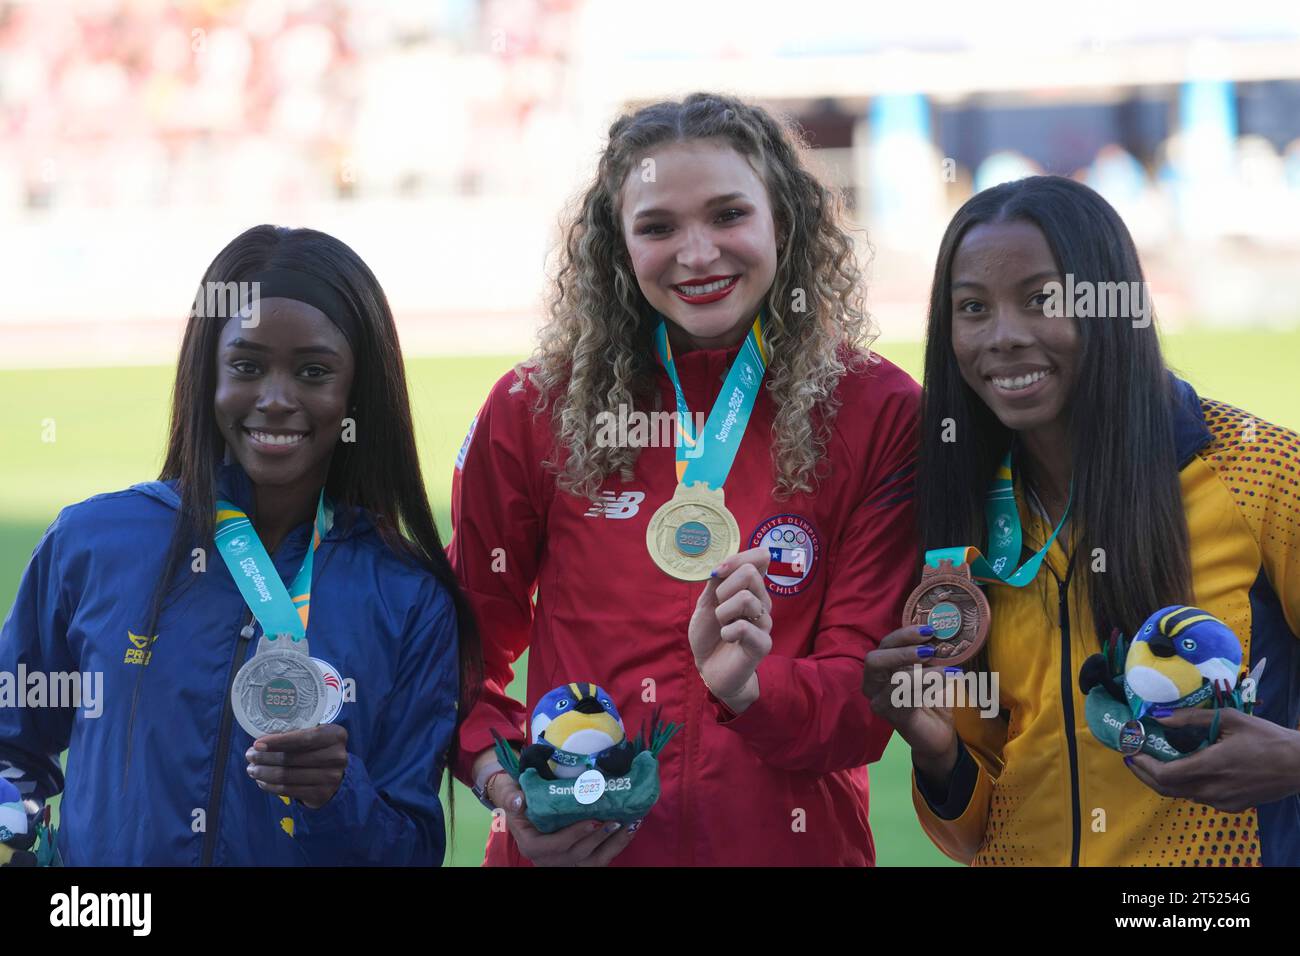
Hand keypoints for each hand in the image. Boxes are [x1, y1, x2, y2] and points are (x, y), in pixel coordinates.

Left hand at [246, 724, 348, 808]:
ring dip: (264, 772)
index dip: (278, 741)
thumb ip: (295, 734)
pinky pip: (288, 790)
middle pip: (291, 758)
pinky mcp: (320, 794)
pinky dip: (270, 786)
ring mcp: (331, 777)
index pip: (303, 739)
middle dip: (265, 757)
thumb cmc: (318, 749)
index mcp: (335, 735)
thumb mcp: (315, 735)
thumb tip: (261, 742)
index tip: (257, 743)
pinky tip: (262, 781)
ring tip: (252, 769)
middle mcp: (337, 756)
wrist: (336, 775)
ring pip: (286, 775)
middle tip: (250, 755)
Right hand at [490, 773, 637, 866]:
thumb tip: (519, 799)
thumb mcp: (510, 796)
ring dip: (612, 845)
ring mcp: (565, 862)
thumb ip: (512, 798)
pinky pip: (600, 859)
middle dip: (599, 838)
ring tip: (628, 825)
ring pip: (592, 862)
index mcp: (532, 845)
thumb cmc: (519, 799)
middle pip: (577, 855)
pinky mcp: (579, 860)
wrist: (523, 807)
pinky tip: (629, 830)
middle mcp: (548, 859)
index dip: (574, 835)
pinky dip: (616, 846)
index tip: (592, 821)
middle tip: (616, 820)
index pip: (554, 846)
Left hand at [689, 547, 772, 712]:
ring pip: (745, 598)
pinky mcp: (763, 644)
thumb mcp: (706, 601)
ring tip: (723, 626)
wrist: (709, 666)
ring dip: (723, 613)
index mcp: (751, 588)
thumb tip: (724, 562)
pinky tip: (727, 638)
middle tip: (719, 608)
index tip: (717, 572)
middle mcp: (762, 601)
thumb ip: (716, 581)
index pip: (759, 558)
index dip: (737, 558)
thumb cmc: (709, 632)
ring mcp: (765, 622)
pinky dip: (726, 632)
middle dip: (724, 588)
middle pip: (750, 573)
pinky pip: (743, 627)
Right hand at [862, 625, 958, 784]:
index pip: (885, 645)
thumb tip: (945, 632)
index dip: (904, 635)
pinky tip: (946, 678)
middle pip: (875, 660)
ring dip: (922, 672)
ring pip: (894, 680)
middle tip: (929, 649)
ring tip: (946, 668)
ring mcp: (880, 702)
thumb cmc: (931, 698)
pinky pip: (907, 698)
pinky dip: (928, 685)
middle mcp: (873, 684)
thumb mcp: (930, 670)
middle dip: (902, 652)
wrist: (938, 733)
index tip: (929, 630)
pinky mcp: (894, 717)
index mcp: (881, 668)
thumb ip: (931, 654)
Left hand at [1125, 707, 1299, 812]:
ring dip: (1163, 779)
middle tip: (1132, 756)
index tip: (1130, 751)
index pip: (1163, 775)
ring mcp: (1222, 802)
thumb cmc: (1267, 738)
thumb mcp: (1230, 719)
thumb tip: (1160, 717)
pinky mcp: (1231, 807)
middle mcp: (1213, 790)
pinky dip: (1184, 783)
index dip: (1141, 765)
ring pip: (1181, 794)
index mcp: (1211, 767)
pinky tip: (1184, 767)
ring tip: (1153, 759)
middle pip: (1166, 789)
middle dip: (1143, 773)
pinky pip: (1199, 796)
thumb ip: (1191, 719)